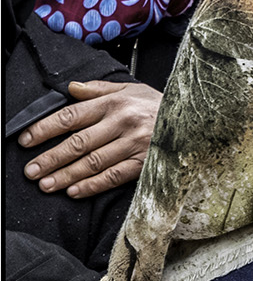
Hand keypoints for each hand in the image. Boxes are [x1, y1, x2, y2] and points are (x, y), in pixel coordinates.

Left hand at [19, 80, 160, 196]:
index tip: (26, 140)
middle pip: (78, 143)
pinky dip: (93, 186)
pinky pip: (114, 176)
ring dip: (66, 175)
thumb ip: (99, 89)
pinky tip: (75, 191)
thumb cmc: (160, 104)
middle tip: (31, 170)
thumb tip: (71, 88)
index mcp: (115, 103)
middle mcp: (122, 122)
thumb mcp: (131, 89)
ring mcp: (134, 144)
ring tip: (46, 185)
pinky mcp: (146, 162)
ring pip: (92, 162)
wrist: (199, 118)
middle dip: (50, 158)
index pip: (71, 116)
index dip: (45, 129)